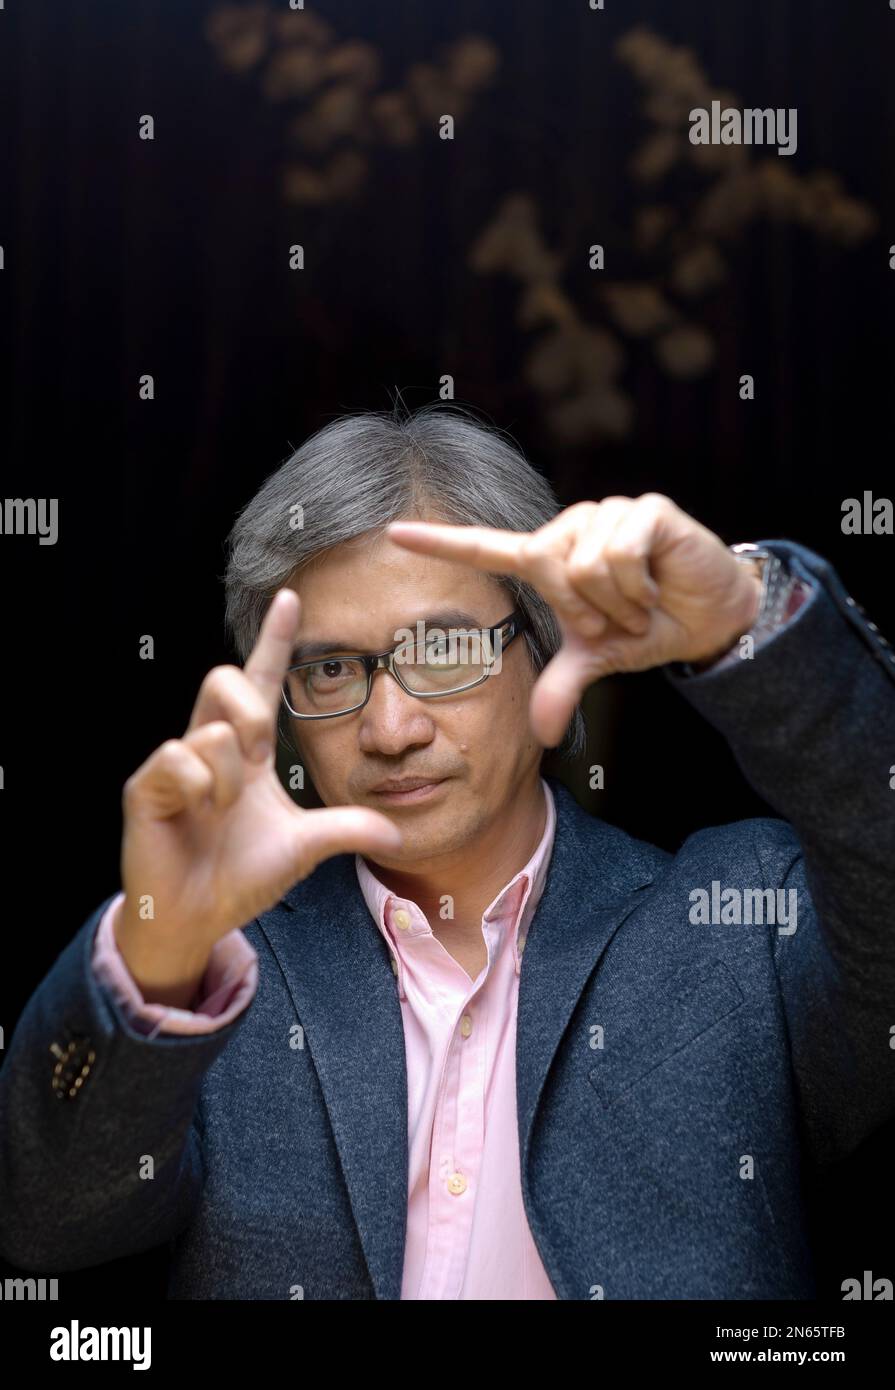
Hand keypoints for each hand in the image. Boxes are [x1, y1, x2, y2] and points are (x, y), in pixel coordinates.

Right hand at [117, 589, 402, 1002]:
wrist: (197, 918)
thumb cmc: (240, 877)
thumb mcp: (303, 848)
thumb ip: (345, 829)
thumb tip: (396, 832)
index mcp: (245, 752)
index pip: (259, 681)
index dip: (274, 640)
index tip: (292, 596)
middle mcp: (209, 746)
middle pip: (224, 678)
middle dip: (251, 711)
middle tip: (258, 756)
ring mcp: (175, 764)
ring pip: (213, 731)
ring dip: (231, 778)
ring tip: (223, 812)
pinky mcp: (147, 786)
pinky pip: (180, 759)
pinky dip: (201, 790)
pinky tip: (199, 815)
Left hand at [387, 494, 760, 749]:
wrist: (710, 618)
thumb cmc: (646, 627)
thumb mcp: (597, 661)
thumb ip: (562, 686)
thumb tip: (541, 734)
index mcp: (549, 560)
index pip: (486, 547)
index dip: (441, 544)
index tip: (394, 533)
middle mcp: (570, 529)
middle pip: (547, 566)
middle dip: (584, 610)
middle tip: (617, 619)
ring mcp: (607, 513)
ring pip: (586, 564)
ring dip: (618, 602)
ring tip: (641, 603)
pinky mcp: (645, 509)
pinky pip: (621, 553)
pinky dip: (639, 585)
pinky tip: (658, 586)